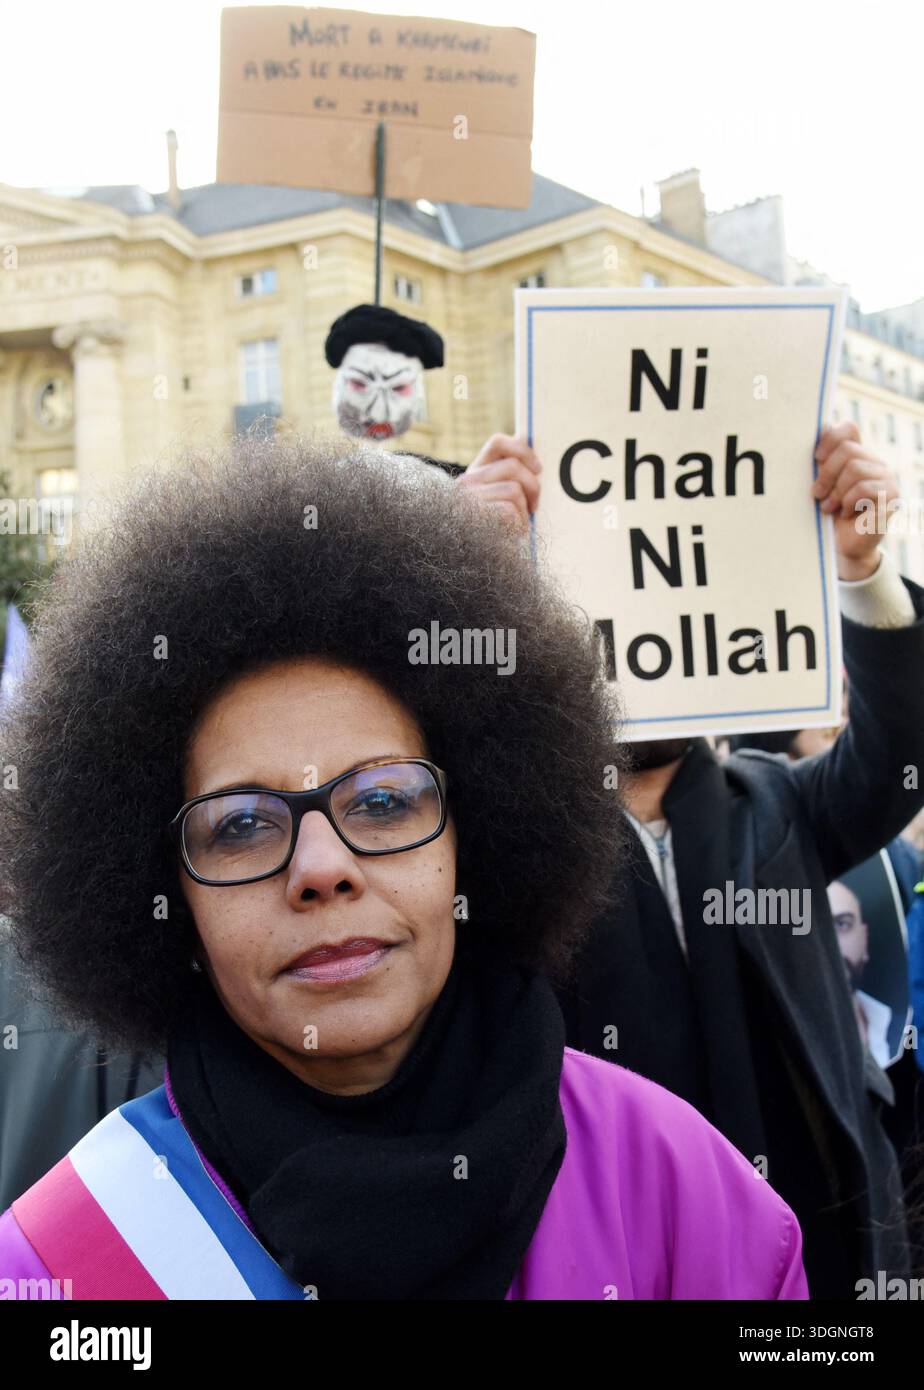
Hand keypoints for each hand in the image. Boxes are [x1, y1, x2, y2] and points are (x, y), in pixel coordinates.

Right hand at [456, 433, 540, 531]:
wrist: (471, 566)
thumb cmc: (493, 535)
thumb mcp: (500, 501)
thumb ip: (510, 477)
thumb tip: (528, 443)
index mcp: (475, 473)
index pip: (498, 443)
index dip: (523, 451)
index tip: (539, 469)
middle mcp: (466, 482)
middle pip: (513, 467)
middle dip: (533, 487)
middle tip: (534, 507)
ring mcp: (467, 499)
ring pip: (513, 490)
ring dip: (523, 512)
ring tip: (518, 527)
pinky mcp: (472, 517)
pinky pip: (509, 511)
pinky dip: (517, 526)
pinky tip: (511, 536)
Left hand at [812, 422, 898, 579]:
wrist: (842, 546)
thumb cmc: (828, 515)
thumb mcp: (820, 486)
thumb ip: (818, 464)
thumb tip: (806, 432)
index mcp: (857, 456)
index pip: (849, 429)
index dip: (830, 438)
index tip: (815, 458)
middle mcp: (875, 463)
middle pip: (848, 450)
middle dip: (826, 473)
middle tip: (816, 494)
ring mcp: (887, 479)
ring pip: (855, 468)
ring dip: (836, 491)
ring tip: (828, 508)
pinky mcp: (892, 497)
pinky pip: (864, 488)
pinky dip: (848, 502)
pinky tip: (846, 514)